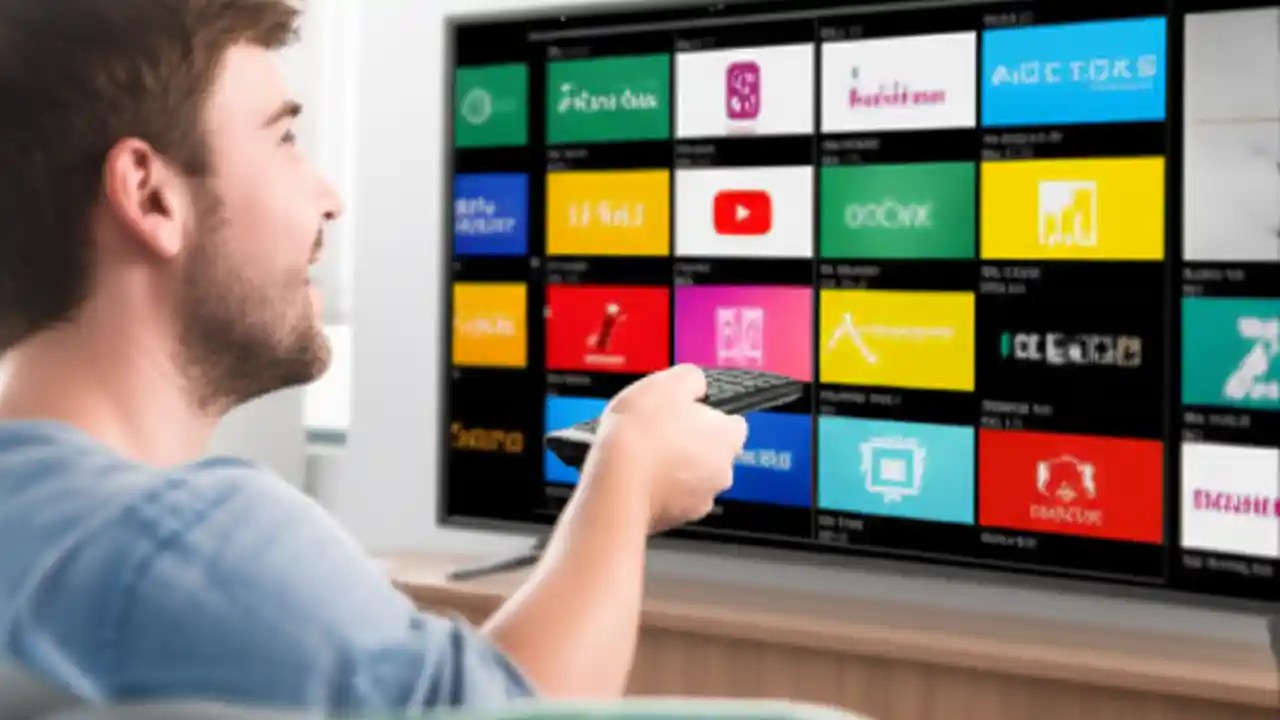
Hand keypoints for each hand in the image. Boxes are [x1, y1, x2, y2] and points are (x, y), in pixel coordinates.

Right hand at [581, 364, 748, 533]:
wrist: (615, 484)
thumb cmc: (640, 434)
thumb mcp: (668, 382)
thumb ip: (692, 379)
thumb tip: (696, 384)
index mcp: (728, 437)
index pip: (734, 422)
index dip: (707, 414)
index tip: (687, 411)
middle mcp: (723, 472)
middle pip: (712, 452)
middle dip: (690, 442)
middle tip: (660, 430)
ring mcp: (700, 499)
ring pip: (692, 478)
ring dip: (674, 467)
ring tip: (644, 454)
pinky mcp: (675, 519)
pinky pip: (672, 499)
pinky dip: (659, 489)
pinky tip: (637, 476)